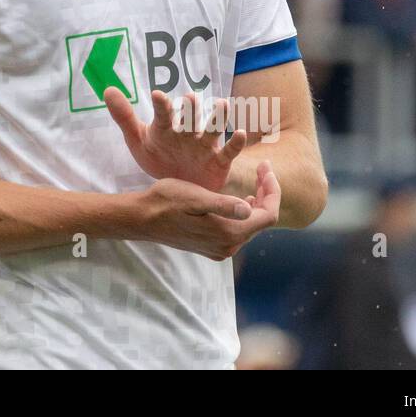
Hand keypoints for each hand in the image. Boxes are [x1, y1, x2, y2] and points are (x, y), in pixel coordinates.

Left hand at [106, 88, 247, 191]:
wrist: (177, 186)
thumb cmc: (158, 157)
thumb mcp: (138, 140)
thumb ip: (124, 117)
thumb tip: (108, 89)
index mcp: (166, 128)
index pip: (163, 114)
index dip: (161, 105)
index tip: (157, 95)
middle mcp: (187, 133)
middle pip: (190, 118)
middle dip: (190, 109)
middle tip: (190, 97)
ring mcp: (204, 145)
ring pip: (212, 129)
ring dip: (217, 118)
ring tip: (222, 105)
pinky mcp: (218, 160)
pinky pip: (229, 151)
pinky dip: (236, 143)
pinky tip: (241, 133)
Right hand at [124, 163, 280, 260]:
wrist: (142, 219)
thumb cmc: (166, 202)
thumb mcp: (194, 197)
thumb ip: (222, 205)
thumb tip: (248, 209)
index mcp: (229, 233)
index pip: (268, 216)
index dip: (273, 191)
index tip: (266, 167)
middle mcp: (228, 246)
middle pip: (262, 221)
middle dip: (267, 194)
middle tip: (262, 168)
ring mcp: (220, 249)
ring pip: (251, 226)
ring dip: (257, 203)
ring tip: (254, 181)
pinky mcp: (212, 247)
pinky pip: (238, 231)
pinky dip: (244, 213)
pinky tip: (239, 200)